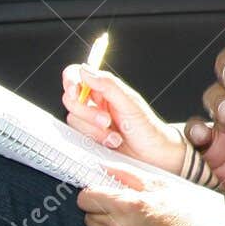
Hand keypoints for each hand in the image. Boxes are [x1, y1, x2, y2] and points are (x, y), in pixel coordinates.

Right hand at [62, 64, 184, 172]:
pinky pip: (78, 137)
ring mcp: (90, 122)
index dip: (70, 81)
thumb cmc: (147, 128)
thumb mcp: (130, 103)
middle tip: (107, 121)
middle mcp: (95, 104)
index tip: (76, 92)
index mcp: (104, 89)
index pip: (77, 75)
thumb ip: (108, 85)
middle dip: (88, 113)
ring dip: (94, 131)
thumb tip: (85, 70)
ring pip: (74, 120)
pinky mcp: (88, 138)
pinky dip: (94, 141)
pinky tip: (110, 144)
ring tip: (115, 137)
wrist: (153, 155)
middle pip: (71, 100)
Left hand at [77, 168, 224, 225]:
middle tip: (131, 214)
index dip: (95, 194)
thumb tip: (103, 167)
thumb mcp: (165, 187)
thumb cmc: (196, 218)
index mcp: (129, 207)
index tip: (104, 195)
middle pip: (91, 218)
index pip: (86, 198)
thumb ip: (129, 176)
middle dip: (106, 213)